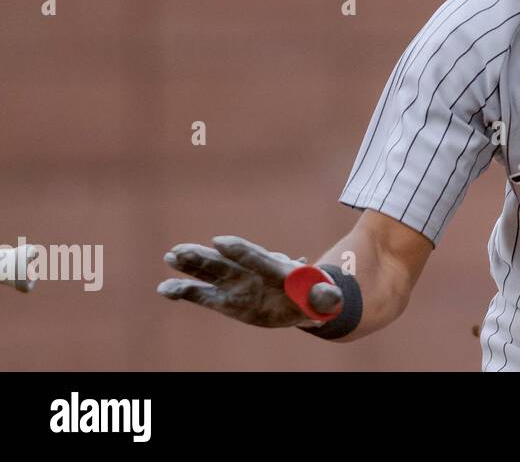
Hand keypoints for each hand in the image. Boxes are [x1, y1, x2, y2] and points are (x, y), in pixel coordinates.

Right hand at [156, 235, 341, 327]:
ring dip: (189, 266)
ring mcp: (237, 284)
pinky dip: (184, 291)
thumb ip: (325, 297)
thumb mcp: (325, 297)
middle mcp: (253, 273)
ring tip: (170, 257)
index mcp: (276, 269)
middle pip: (226, 262)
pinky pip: (202, 295)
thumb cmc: (315, 296)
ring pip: (210, 273)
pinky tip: (165, 288)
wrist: (302, 301)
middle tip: (181, 249)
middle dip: (204, 255)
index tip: (220, 241)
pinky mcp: (226, 300)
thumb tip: (332, 296)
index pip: (258, 257)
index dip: (240, 250)